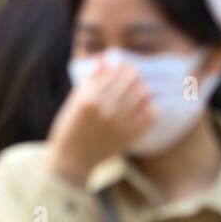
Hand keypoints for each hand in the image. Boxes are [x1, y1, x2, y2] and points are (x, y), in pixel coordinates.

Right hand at [45, 59, 154, 186]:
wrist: (72, 161)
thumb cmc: (70, 127)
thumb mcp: (74, 100)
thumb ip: (91, 80)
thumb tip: (106, 60)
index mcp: (89, 98)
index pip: (113, 71)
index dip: (119, 65)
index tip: (120, 65)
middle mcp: (106, 110)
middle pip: (131, 79)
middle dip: (131, 73)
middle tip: (129, 75)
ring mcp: (120, 124)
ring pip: (143, 94)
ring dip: (141, 88)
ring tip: (136, 89)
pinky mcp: (130, 136)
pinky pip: (150, 115)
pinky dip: (148, 106)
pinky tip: (142, 106)